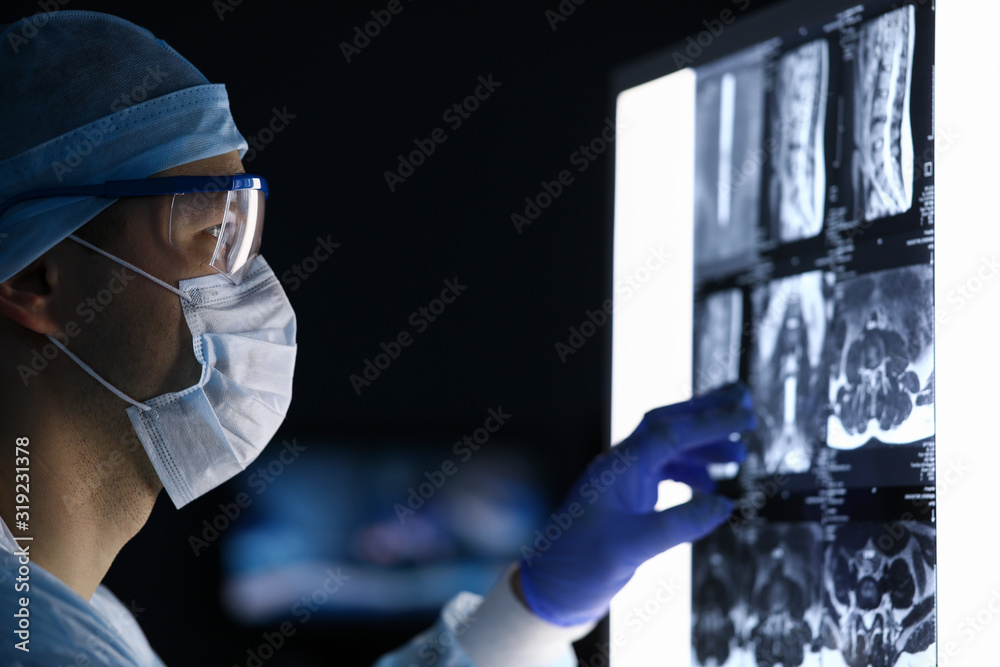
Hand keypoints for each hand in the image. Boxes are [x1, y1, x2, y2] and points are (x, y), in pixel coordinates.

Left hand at [517, 383, 754, 625]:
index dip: (710, 421)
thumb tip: (725, 505)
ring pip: (668, 447)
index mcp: (619, 469)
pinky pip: (663, 470)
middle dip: (706, 411)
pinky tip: (710, 486)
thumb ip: (679, 524)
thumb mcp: (632, 548)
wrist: (550, 588)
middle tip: (744, 401)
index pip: (670, 432)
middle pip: (667, 424)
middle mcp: (620, 466)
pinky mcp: (626, 497)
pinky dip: (690, 472)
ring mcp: (622, 479)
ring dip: (703, 444)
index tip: (745, 414)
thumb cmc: (580, 566)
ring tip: (739, 452)